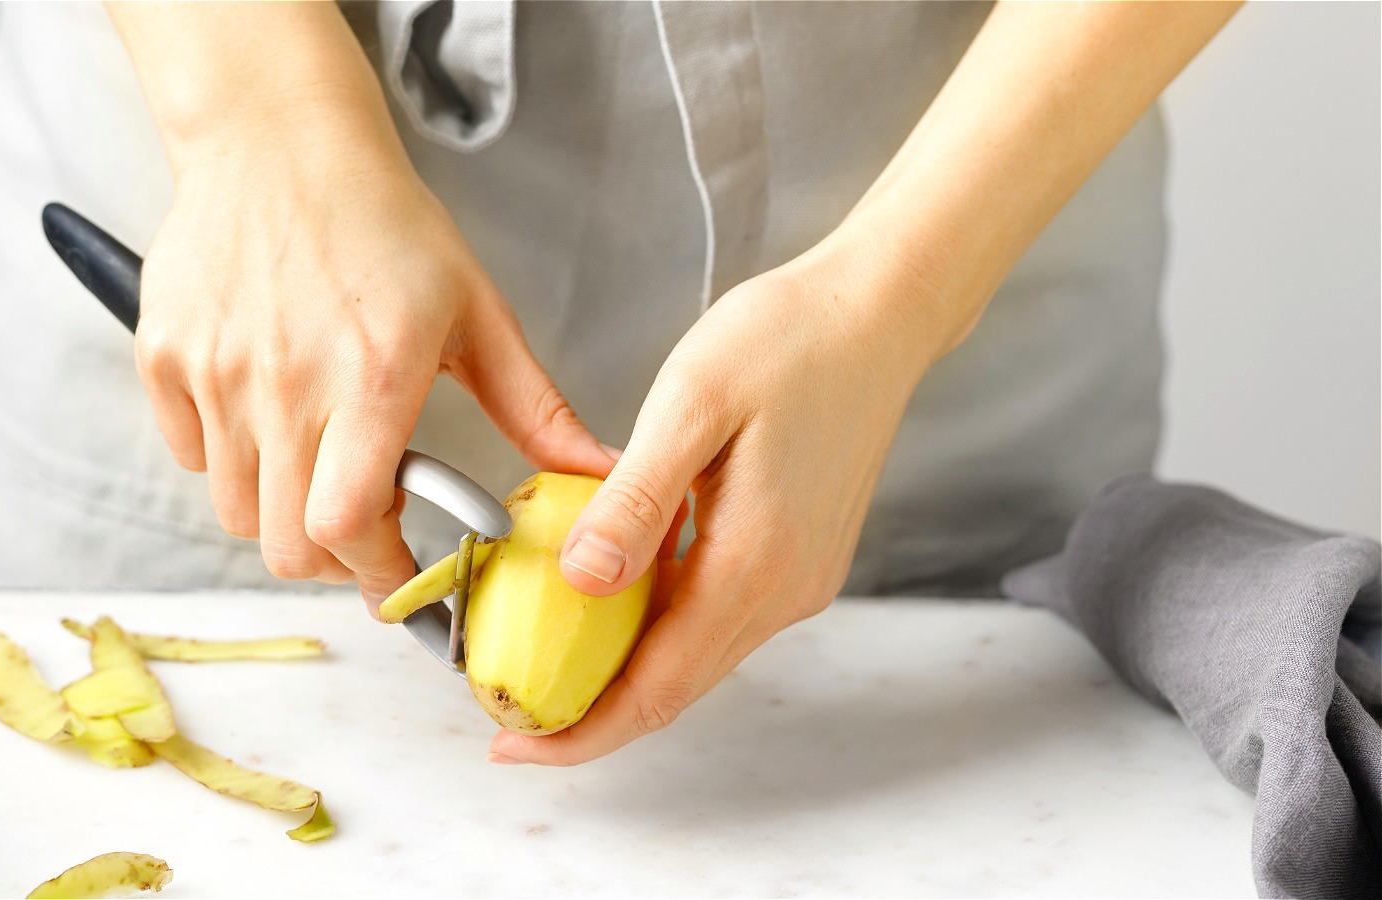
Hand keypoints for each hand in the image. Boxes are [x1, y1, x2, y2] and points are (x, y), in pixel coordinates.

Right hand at [135, 131, 613, 603]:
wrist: (279, 142)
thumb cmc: (384, 223)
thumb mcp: (478, 313)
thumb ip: (536, 410)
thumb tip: (600, 474)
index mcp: (372, 376)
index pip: (349, 526)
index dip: (377, 572)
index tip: (402, 579)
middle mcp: (284, 382)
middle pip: (286, 544)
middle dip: (334, 557)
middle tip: (365, 525)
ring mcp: (215, 371)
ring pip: (234, 512)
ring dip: (280, 511)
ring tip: (319, 460)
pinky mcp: (163, 358)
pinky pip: (190, 456)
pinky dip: (229, 460)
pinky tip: (269, 415)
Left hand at [486, 235, 959, 764]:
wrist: (880, 311)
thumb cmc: (787, 339)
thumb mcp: (692, 404)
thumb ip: (637, 500)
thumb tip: (581, 584)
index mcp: (756, 563)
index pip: (657, 687)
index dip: (580, 730)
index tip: (511, 746)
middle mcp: (787, 590)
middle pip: (676, 688)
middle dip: (591, 716)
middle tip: (509, 712)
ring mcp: (801, 577)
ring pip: (697, 654)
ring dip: (624, 672)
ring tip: (546, 658)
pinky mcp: (802, 556)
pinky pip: (719, 614)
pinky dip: (660, 626)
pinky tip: (612, 596)